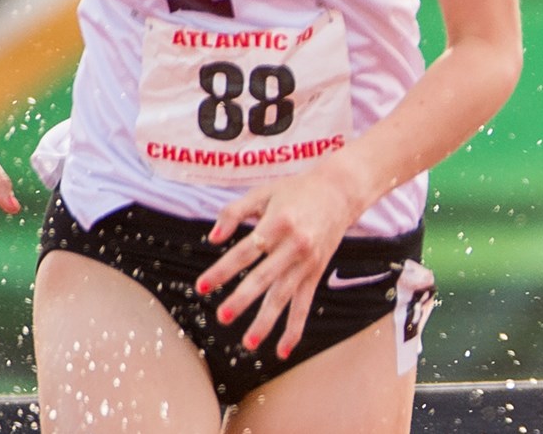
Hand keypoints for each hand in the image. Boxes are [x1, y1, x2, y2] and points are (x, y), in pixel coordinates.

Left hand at [196, 161, 361, 357]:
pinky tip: (282, 350)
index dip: (223, 269)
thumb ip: (234, 212)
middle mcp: (294, 245)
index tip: (201, 286)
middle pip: (265, 277)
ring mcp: (307, 262)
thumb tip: (213, 238)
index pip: (246, 251)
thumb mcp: (263, 193)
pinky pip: (304, 305)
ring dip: (266, 321)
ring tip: (248, 343)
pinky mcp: (315, 273)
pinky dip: (294, 329)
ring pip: (284, 296)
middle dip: (243, 298)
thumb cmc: (296, 191)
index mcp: (278, 223)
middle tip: (222, 316)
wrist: (340, 192)